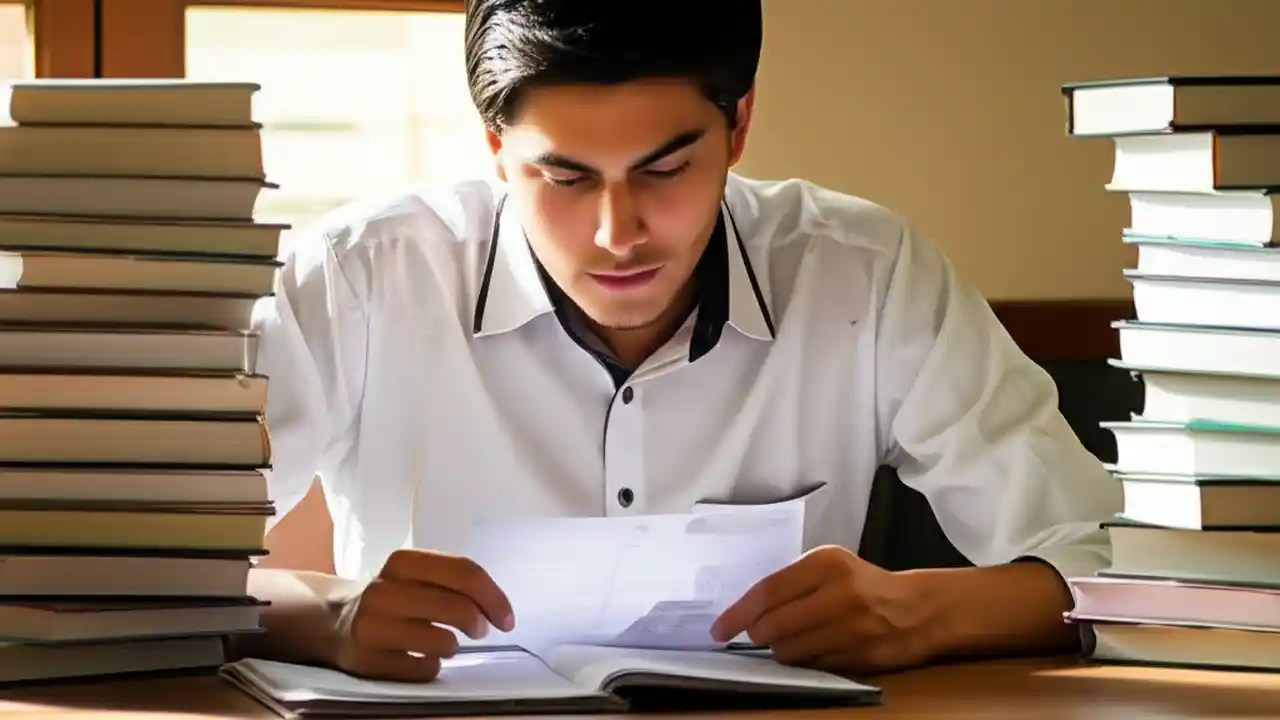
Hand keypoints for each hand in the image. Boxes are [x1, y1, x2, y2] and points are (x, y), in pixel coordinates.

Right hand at [329, 549, 514, 681]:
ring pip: (443, 641)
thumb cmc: (392, 598)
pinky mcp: (367, 660)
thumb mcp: (414, 576)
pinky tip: (420, 656)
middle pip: (457, 607)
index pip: (464, 572)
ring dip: (453, 645)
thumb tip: (497, 607)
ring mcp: (372, 626)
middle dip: (480, 623)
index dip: (494, 597)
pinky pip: (423, 669)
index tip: (507, 618)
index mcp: (402, 562)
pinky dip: (432, 666)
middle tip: (482, 630)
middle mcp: (384, 590)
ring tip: (443, 641)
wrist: (335, 621)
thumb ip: (452, 581)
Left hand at [709, 545, 933, 674]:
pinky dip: (802, 661)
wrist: (916, 610)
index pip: (768, 591)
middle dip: (756, 634)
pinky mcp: (859, 658)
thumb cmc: (861, 584)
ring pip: (788, 651)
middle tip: (755, 634)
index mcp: (826, 564)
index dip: (738, 614)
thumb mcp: (828, 566)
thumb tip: (746, 610)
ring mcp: (851, 629)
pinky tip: (810, 649)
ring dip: (778, 650)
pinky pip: (811, 666)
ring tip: (788, 639)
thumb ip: (791, 582)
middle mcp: (839, 594)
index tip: (718, 630)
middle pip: (773, 626)